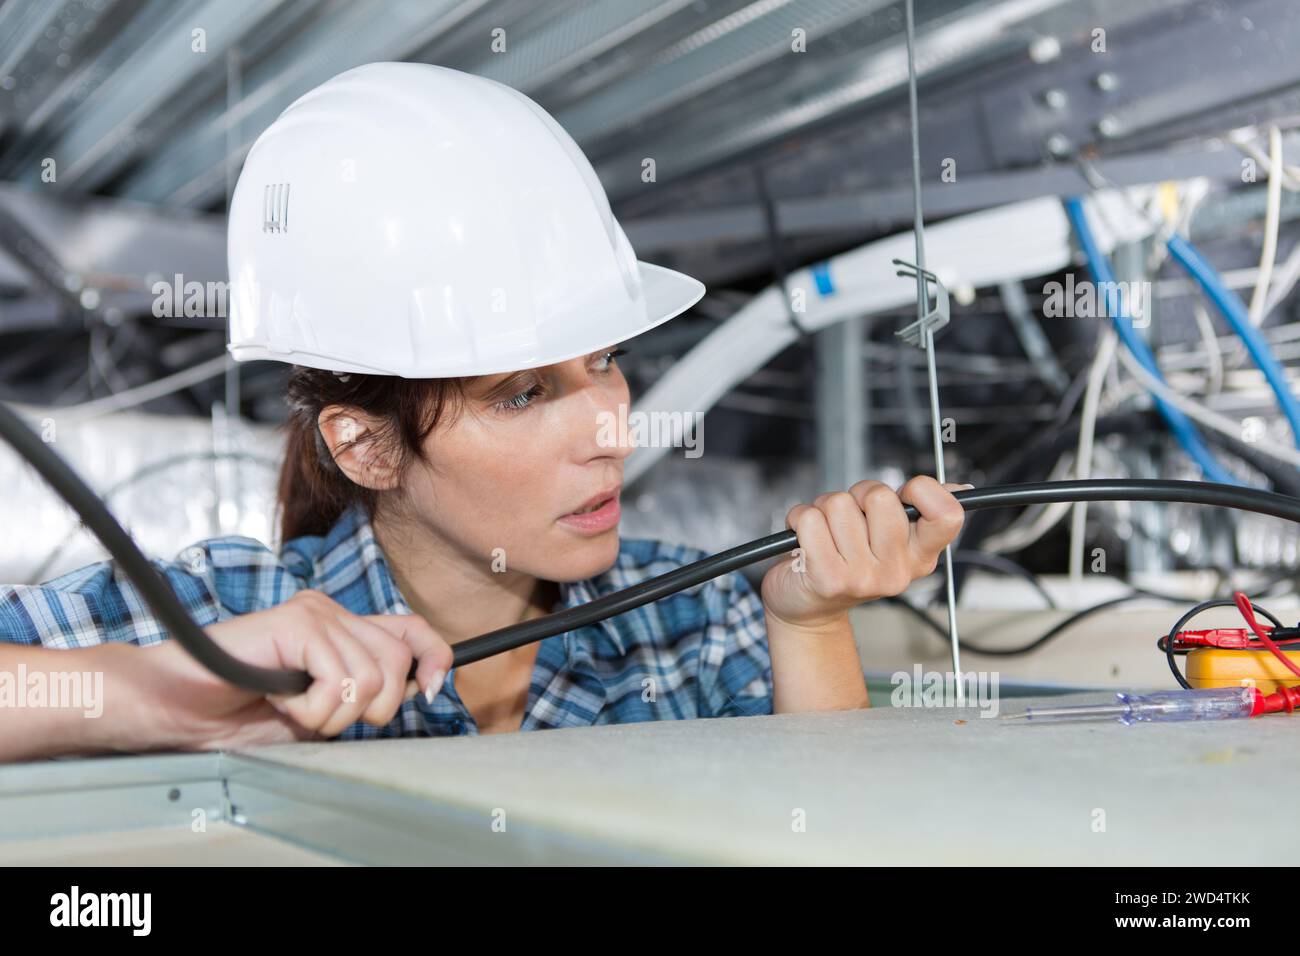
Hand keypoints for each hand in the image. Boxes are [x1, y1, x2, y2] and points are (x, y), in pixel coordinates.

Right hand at [122, 589, 453, 750]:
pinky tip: (278, 696)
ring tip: (292, 706)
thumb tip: (421, 687)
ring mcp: (313, 613)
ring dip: (331, 714)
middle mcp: (332, 612)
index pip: (411, 630)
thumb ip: (361, 693)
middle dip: (370, 709)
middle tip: (321, 716)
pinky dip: (310, 707)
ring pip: (370, 676)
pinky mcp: (295, 623)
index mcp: (341, 629)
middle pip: (397, 662)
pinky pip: (337, 679)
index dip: (435, 657)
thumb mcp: (318, 709)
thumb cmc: (238, 711)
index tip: (434, 690)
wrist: (175, 706)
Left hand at [760, 476, 967, 628]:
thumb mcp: (889, 541)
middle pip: (880, 496)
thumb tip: (959, 488)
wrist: (809, 605)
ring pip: (839, 504)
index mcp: (920, 557)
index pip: (947, 515)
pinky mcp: (828, 579)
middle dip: (856, 495)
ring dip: (822, 509)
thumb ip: (920, 512)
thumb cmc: (847, 563)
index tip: (901, 494)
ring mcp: (863, 578)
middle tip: (849, 518)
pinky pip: (809, 519)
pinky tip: (804, 539)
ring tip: (825, 534)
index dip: (921, 489)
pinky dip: (798, 519)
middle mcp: (896, 571)